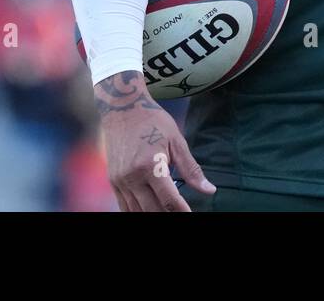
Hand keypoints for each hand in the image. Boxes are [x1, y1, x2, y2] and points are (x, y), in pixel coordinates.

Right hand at [94, 71, 214, 211]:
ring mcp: (120, 180)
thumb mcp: (176, 140)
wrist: (122, 107)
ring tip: (168, 212)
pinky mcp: (113, 181)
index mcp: (150, 165)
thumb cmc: (153, 121)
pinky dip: (138, 212)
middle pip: (153, 209)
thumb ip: (191, 169)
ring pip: (137, 211)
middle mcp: (132, 176)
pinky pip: (125, 206)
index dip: (182, 212)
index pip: (169, 200)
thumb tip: (210, 190)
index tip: (191, 215)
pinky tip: (151, 209)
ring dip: (153, 215)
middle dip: (169, 215)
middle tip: (182, 213)